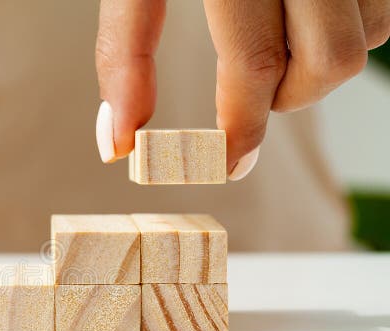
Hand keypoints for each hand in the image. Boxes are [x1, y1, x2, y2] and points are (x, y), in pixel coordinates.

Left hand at [95, 0, 389, 179]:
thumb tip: (117, 142)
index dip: (243, 128)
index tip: (229, 164)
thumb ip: (123, 51)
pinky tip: (306, 13)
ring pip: (368, 37)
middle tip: (248, 92)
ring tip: (274, 42)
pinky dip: (349, 26)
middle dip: (287, 99)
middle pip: (330, 62)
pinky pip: (387, 7)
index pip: (254, 62)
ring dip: (319, 63)